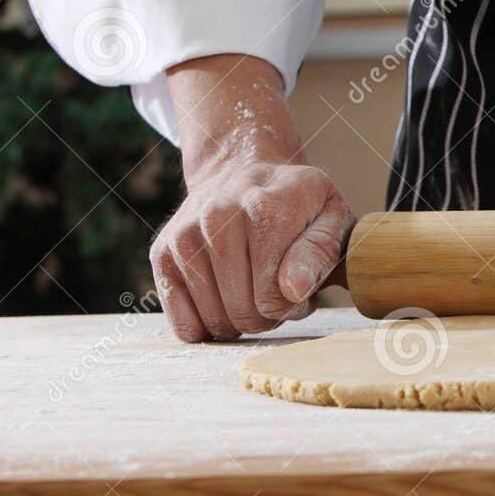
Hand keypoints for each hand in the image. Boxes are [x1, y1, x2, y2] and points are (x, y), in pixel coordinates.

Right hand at [151, 55, 353, 341]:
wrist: (240, 169)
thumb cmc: (296, 204)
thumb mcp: (332, 216)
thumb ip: (321, 252)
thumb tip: (292, 288)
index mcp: (265, 208)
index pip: (274, 298)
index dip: (294, 305)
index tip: (298, 286)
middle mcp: (217, 218)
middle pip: (244, 313)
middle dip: (267, 315)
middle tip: (275, 289)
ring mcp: (184, 235)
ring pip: (214, 321)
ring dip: (238, 319)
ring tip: (252, 288)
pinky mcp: (162, 253)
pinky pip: (182, 323)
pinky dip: (205, 325)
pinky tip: (222, 299)